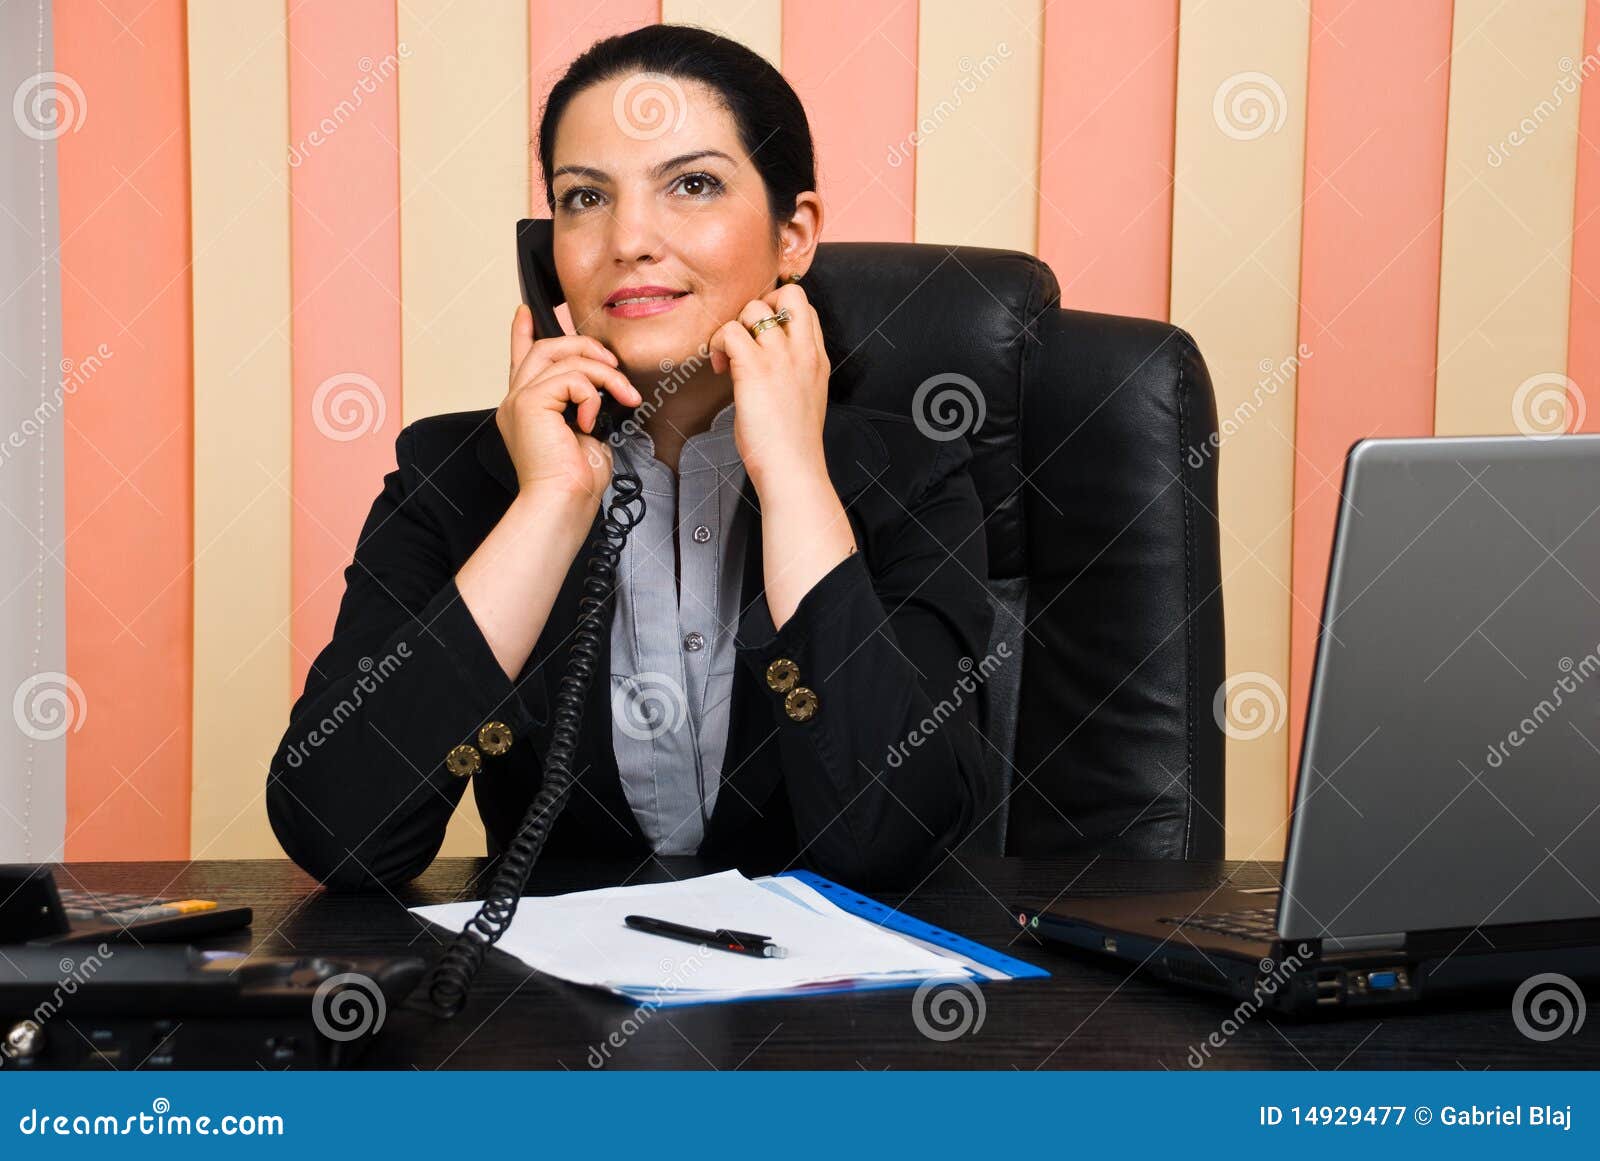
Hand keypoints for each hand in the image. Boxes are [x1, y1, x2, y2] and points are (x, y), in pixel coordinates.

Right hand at [499, 303, 641, 506]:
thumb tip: (602, 386)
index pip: (521, 360)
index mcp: (526, 410)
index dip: (522, 333)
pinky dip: (593, 396)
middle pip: (546, 348)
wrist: (563, 502)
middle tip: (612, 364)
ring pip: (565, 358)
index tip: (525, 312)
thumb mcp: (585, 432)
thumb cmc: (576, 481)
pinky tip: (592, 422)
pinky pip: (572, 378)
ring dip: (604, 374)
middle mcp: (516, 401)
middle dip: (584, 346)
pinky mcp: (529, 403)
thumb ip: (582, 404)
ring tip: (624, 396)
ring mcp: (519, 400)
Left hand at [708, 283, 829, 487]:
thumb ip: (791, 372)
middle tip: (745, 333)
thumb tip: (761, 361)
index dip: (779, 310)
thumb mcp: (804, 398)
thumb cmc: (792, 444)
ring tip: (728, 356)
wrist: (793, 469)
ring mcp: (780, 358)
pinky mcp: (755, 369)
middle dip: (761, 304)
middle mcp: (803, 351)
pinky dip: (718, 344)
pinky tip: (719, 367)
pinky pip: (730, 332)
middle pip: (789, 292)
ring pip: (754, 308)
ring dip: (734, 327)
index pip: (805, 308)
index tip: (761, 335)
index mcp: (817, 359)